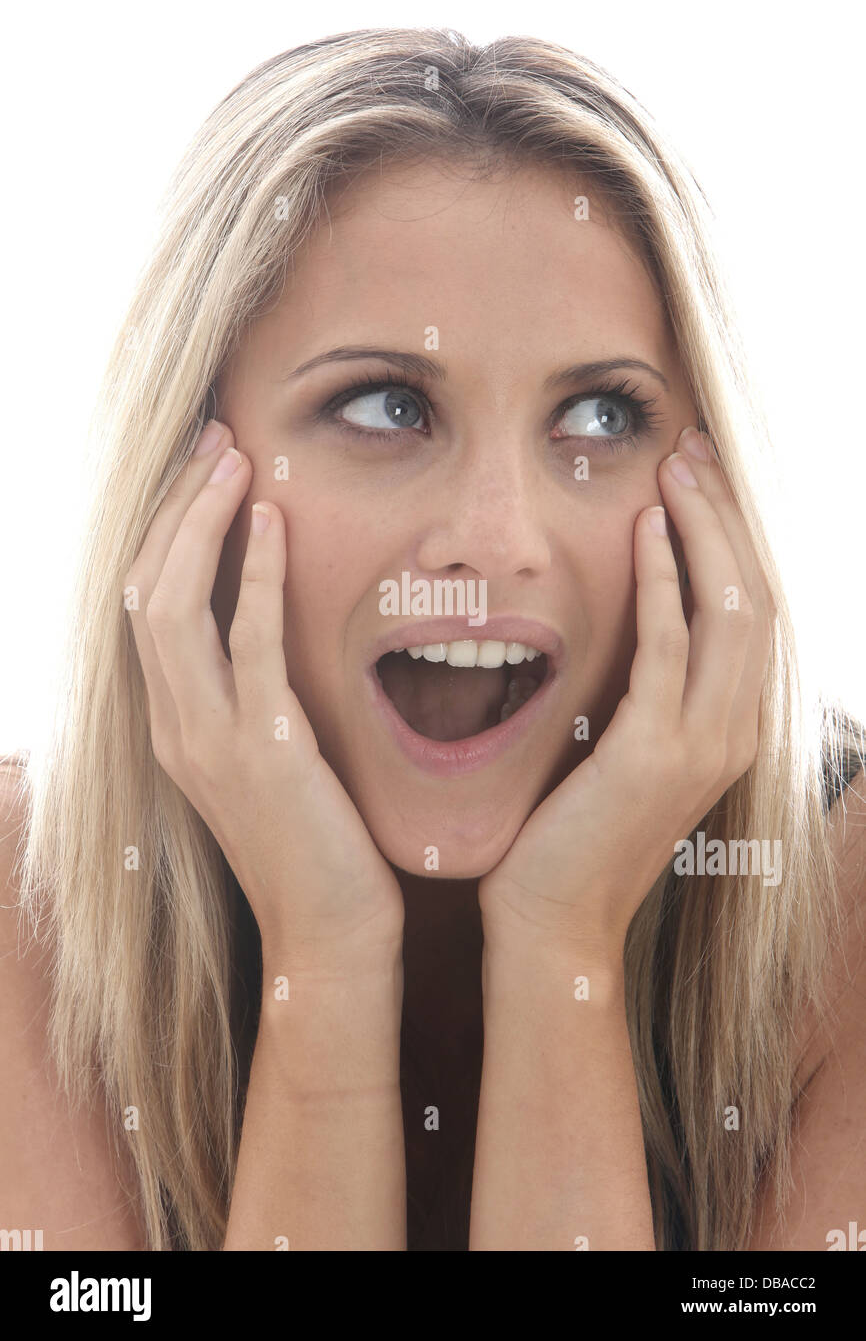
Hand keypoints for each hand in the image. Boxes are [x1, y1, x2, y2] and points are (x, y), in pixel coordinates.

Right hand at [127, 420, 403, 970]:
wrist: (331, 939)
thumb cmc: (316, 849)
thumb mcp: (268, 765)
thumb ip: (253, 701)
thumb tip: (269, 637)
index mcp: (175, 728)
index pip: (145, 607)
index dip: (167, 531)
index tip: (203, 471)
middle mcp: (174, 728)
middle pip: (143, 590)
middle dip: (175, 507)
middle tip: (214, 440)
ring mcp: (209, 741)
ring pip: (172, 606)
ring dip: (200, 523)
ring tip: (235, 459)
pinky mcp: (263, 751)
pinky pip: (247, 644)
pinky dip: (253, 574)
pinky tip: (272, 523)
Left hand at [477, 425, 775, 965]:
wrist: (555, 924)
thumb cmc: (576, 837)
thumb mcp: (628, 757)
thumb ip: (649, 696)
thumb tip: (640, 628)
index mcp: (730, 731)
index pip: (753, 613)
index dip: (735, 540)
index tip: (703, 480)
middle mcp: (734, 734)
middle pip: (755, 596)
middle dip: (727, 516)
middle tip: (694, 452)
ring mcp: (702, 746)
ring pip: (728, 610)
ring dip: (703, 529)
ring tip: (675, 468)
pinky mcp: (653, 753)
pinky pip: (669, 646)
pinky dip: (664, 579)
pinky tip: (646, 529)